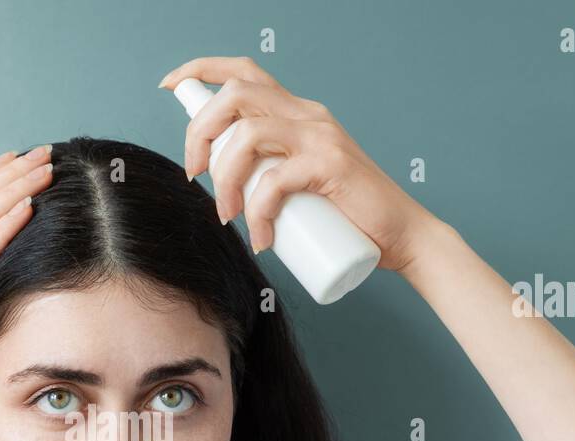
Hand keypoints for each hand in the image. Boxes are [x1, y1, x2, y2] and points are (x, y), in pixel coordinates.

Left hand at [158, 56, 439, 274]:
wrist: (403, 236)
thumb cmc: (348, 217)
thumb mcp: (298, 184)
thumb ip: (269, 174)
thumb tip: (221, 186)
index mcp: (298, 113)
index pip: (244, 73)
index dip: (202, 70)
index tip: (171, 85)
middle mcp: (308, 115)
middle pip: (235, 96)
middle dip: (200, 132)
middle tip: (194, 175)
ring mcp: (321, 137)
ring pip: (247, 135)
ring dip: (224, 177)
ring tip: (228, 216)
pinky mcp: (330, 165)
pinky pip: (275, 181)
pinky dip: (258, 212)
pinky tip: (263, 238)